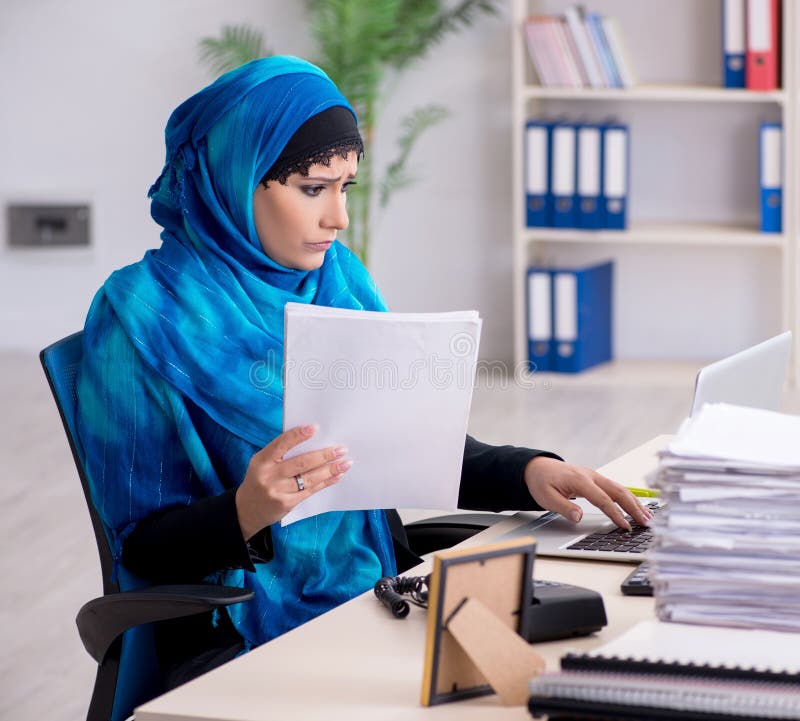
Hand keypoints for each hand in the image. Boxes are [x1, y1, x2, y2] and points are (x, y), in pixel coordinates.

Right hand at [235, 424, 351, 539]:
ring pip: (309, 478)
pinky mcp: (287, 504)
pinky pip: (310, 491)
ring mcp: (278, 491)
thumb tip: (312, 441)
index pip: (281, 444)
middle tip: (341, 449)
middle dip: (324, 455)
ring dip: (330, 469)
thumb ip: (281, 453)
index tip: (315, 428)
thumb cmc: (260, 479)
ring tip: (345, 462)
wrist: (246, 510)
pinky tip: (337, 476)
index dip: (298, 435)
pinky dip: (326, 482)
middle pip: (301, 463)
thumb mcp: (262, 463)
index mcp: (262, 460)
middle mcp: (269, 476)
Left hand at [523, 456, 650, 529]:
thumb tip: (579, 517)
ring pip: (620, 489)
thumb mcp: (546, 497)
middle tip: (646, 522)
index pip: (602, 499)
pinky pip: (615, 488)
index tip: (625, 526)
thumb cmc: (541, 481)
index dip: (615, 514)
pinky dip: (628, 498)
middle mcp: (591, 476)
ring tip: (647, 517)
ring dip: (634, 503)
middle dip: (633, 507)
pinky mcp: (595, 479)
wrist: (537, 467)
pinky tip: (636, 507)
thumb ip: (564, 507)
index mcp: (579, 480)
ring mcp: (595, 476)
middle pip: (618, 491)